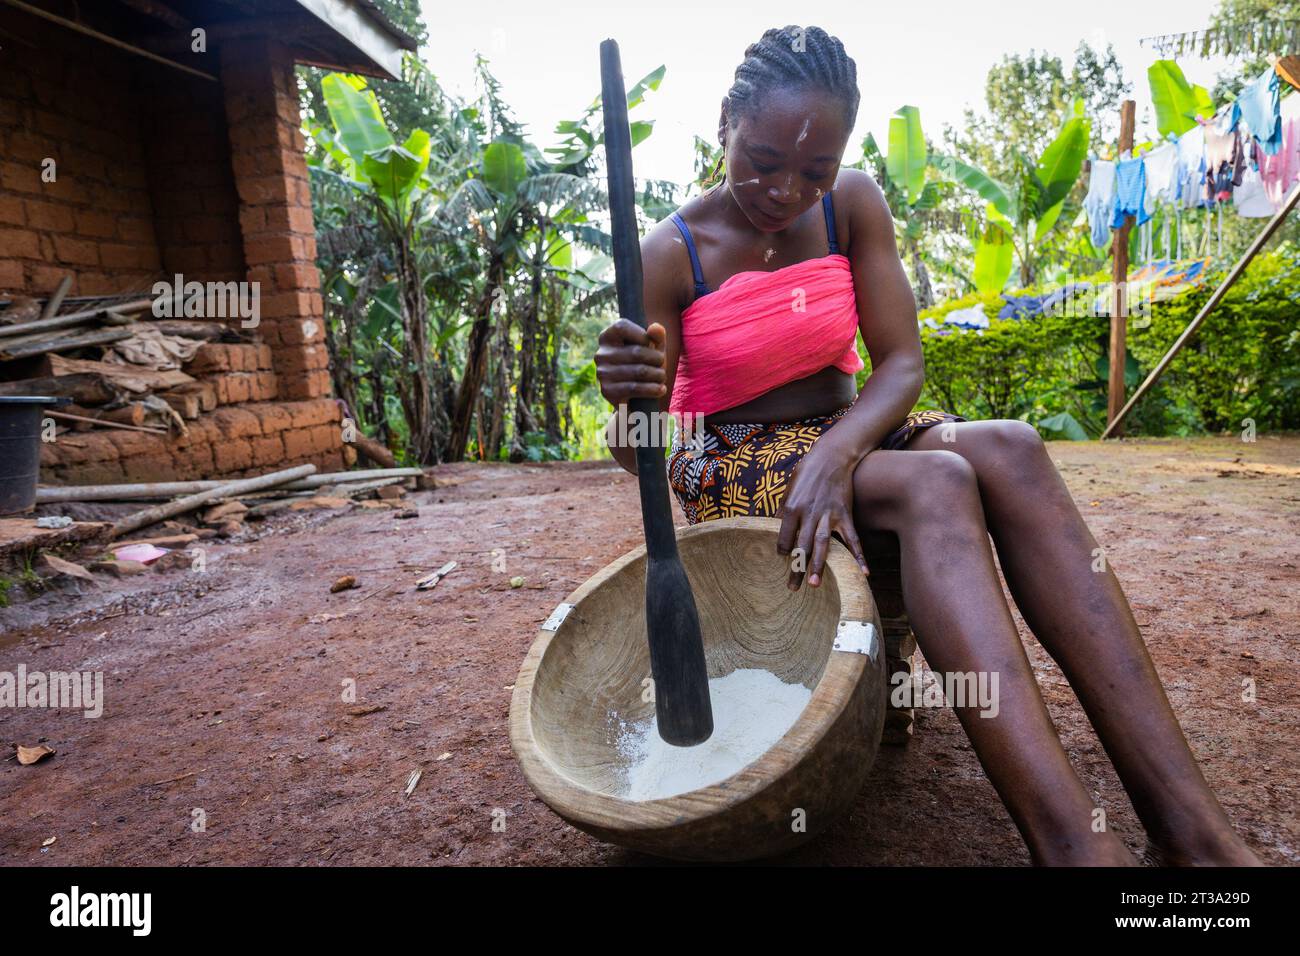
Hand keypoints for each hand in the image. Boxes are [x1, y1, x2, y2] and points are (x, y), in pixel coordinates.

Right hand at [595, 318, 666, 405]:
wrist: (633, 397)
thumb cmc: (644, 364)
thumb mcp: (652, 348)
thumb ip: (656, 336)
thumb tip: (655, 328)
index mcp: (607, 337)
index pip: (622, 327)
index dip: (642, 335)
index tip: (650, 344)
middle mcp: (601, 354)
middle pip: (636, 352)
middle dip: (657, 359)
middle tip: (662, 365)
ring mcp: (602, 373)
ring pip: (639, 371)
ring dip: (658, 375)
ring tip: (662, 377)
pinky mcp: (607, 391)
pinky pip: (635, 388)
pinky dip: (653, 389)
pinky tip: (660, 389)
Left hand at [775, 447, 868, 589]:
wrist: (832, 456)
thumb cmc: (807, 472)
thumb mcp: (790, 489)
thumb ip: (784, 511)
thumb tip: (776, 528)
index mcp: (791, 507)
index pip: (784, 537)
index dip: (783, 550)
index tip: (784, 558)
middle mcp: (809, 513)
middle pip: (801, 546)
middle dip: (796, 568)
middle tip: (793, 588)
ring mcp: (828, 515)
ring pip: (822, 545)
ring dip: (818, 565)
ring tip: (814, 584)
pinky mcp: (845, 515)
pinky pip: (852, 538)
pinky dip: (858, 556)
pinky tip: (863, 572)